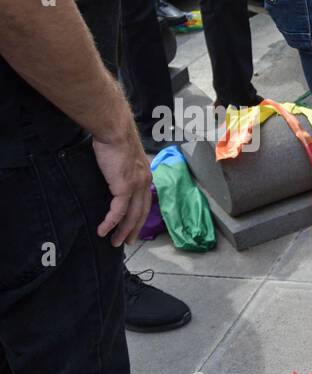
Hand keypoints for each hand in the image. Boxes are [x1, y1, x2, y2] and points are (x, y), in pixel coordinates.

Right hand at [92, 130, 152, 246]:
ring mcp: (136, 186)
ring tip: (114, 242)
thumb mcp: (124, 159)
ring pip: (131, 215)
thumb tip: (115, 177)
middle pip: (141, 213)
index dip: (140, 217)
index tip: (134, 227)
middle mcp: (145, 183)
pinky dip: (110, 222)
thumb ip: (123, 171)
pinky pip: (118, 211)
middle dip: (134, 229)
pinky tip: (103, 230)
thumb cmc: (115, 140)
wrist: (115, 131)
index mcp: (146, 177)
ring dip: (122, 231)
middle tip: (127, 242)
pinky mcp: (124, 187)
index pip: (145, 202)